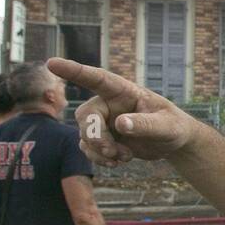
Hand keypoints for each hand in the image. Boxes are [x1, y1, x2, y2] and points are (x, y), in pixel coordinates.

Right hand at [47, 58, 198, 164]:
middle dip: (94, 135)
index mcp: (123, 91)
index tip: (52, 63)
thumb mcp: (166, 126)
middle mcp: (109, 104)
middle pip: (85, 115)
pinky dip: (99, 158)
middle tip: (111, 150)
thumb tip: (121, 124)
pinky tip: (117, 162)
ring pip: (85, 134)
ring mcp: (104, 121)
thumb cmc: (173, 126)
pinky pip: (88, 148)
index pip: (96, 78)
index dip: (74, 71)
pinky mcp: (103, 138)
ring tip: (124, 157)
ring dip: (100, 150)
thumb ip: (145, 124)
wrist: (172, 142)